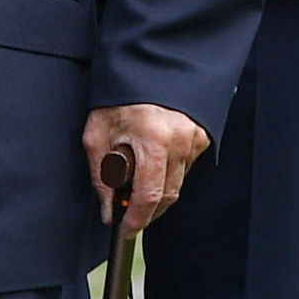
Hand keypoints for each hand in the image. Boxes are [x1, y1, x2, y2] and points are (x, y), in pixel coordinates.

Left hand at [83, 102, 207, 233]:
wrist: (145, 68)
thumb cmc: (118, 98)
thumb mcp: (97, 134)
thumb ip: (101, 176)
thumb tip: (108, 210)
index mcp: (154, 138)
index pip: (149, 194)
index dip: (137, 219)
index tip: (126, 230)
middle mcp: (180, 140)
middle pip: (168, 195)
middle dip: (147, 211)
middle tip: (127, 213)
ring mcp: (194, 138)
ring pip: (177, 183)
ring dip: (157, 191)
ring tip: (135, 176)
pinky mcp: (201, 136)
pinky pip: (184, 167)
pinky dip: (167, 172)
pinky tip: (152, 161)